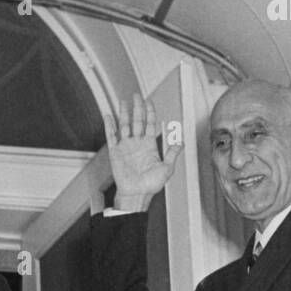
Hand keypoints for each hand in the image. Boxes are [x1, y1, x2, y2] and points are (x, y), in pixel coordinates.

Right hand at [102, 93, 183, 210]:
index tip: (149, 101)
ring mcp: (126, 147)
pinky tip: (108, 116)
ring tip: (123, 101)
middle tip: (136, 96)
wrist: (137, 194)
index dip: (150, 112)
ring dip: (124, 113)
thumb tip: (181, 141)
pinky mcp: (115, 153)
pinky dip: (109, 126)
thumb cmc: (151, 185)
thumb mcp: (167, 168)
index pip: (150, 124)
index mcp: (149, 145)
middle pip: (137, 120)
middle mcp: (137, 144)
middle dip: (137, 107)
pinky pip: (111, 136)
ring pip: (124, 125)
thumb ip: (173, 153)